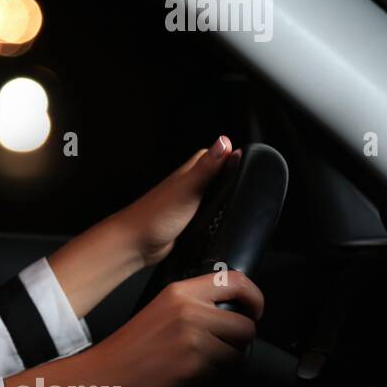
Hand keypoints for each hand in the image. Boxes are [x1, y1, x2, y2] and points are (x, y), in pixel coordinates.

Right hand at [94, 268, 263, 386]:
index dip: (255, 298)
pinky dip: (212, 377)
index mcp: (178, 292)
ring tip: (198, 363)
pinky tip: (188, 374)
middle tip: (222, 347)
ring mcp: (192, 338)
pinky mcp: (194, 365)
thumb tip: (230, 313)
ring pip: (238, 352)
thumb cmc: (128, 349)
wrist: (105, 375)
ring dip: (226, 362)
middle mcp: (188, 310)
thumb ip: (193, 305)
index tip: (254, 311)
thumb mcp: (159, 311)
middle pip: (245, 325)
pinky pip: (223, 372)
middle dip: (239, 341)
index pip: (235, 281)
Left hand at [117, 135, 239, 267]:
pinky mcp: (188, 222)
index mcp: (189, 172)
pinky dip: (215, 217)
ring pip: (213, 197)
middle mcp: (188, 186)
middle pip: (218, 176)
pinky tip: (220, 221)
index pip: (216, 155)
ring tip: (237, 203)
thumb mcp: (188, 188)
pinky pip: (207, 215)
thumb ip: (207, 167)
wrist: (136, 244)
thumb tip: (224, 141)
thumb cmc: (155, 215)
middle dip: (231, 180)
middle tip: (246, 184)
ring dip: (223, 200)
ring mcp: (188, 204)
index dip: (231, 156)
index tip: (250, 161)